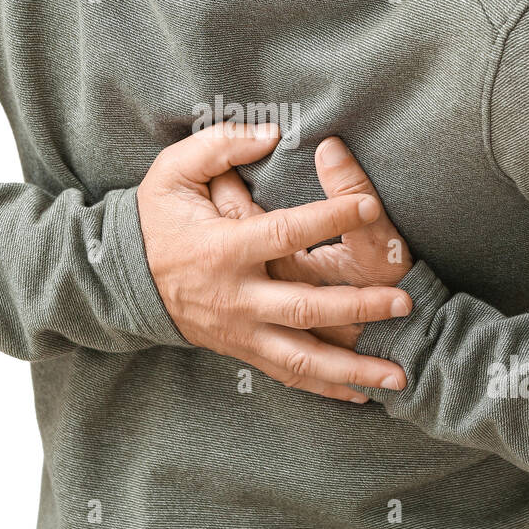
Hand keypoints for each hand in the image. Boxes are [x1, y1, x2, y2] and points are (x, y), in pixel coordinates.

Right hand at [137, 123, 409, 401]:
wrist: (124, 280)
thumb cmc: (156, 220)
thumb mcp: (173, 172)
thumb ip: (221, 146)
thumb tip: (272, 133)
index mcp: (224, 249)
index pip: (286, 232)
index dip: (330, 218)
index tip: (370, 204)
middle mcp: (237, 297)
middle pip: (306, 307)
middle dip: (358, 306)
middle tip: (404, 299)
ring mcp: (241, 331)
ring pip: (304, 357)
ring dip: (354, 368)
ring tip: (398, 374)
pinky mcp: (244, 350)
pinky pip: (290, 375)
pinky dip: (328, 389)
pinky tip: (365, 396)